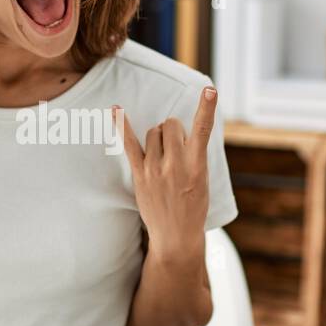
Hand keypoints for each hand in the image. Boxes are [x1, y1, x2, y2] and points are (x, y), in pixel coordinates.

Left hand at [115, 86, 216, 258]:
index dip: (207, 108)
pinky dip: (121, 125)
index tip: (209, 90)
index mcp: (197, 166)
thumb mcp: (203, 180)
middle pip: (171, 125)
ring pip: (154, 132)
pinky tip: (116, 109)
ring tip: (164, 157)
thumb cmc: (193, 206)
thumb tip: (177, 132)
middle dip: (174, 130)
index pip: (202, 131)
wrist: (176, 235)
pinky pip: (129, 144)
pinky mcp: (140, 175)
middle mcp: (176, 165)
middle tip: (177, 149)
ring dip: (159, 137)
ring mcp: (155, 170)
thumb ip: (193, 155)